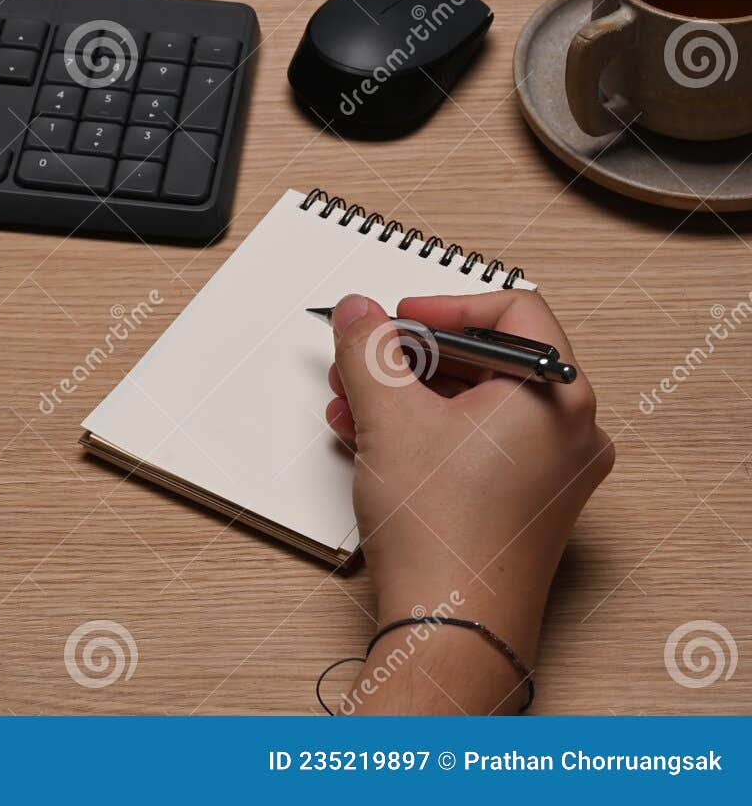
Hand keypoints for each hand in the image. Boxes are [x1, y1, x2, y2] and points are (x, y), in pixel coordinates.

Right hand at [326, 291, 613, 712]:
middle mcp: (571, 431)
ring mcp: (555, 472)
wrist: (453, 623)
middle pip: (491, 358)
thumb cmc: (444, 533)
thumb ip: (369, 348)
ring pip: (479, 404)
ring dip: (412, 395)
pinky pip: (481, 444)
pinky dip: (430, 432)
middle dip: (414, 356)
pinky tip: (376, 441)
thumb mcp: (389, 416)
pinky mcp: (530, 504)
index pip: (513, 311)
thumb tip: (360, 313)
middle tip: (367, 359)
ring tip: (356, 404)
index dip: (446, 304)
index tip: (401, 316)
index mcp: (558, 394)